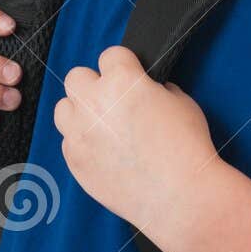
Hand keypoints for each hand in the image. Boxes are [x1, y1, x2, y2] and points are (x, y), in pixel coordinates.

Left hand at [52, 45, 217, 229]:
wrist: (179, 196)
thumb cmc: (187, 149)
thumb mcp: (183, 103)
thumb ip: (157, 90)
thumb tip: (148, 92)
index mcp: (122, 81)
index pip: (110, 55)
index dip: (124, 66)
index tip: (130, 77)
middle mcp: (94, 103)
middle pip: (76, 76)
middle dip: (93, 85)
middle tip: (112, 101)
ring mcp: (79, 133)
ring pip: (63, 109)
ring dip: (79, 112)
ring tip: (102, 127)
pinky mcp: (74, 160)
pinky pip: (68, 142)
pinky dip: (82, 143)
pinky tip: (104, 153)